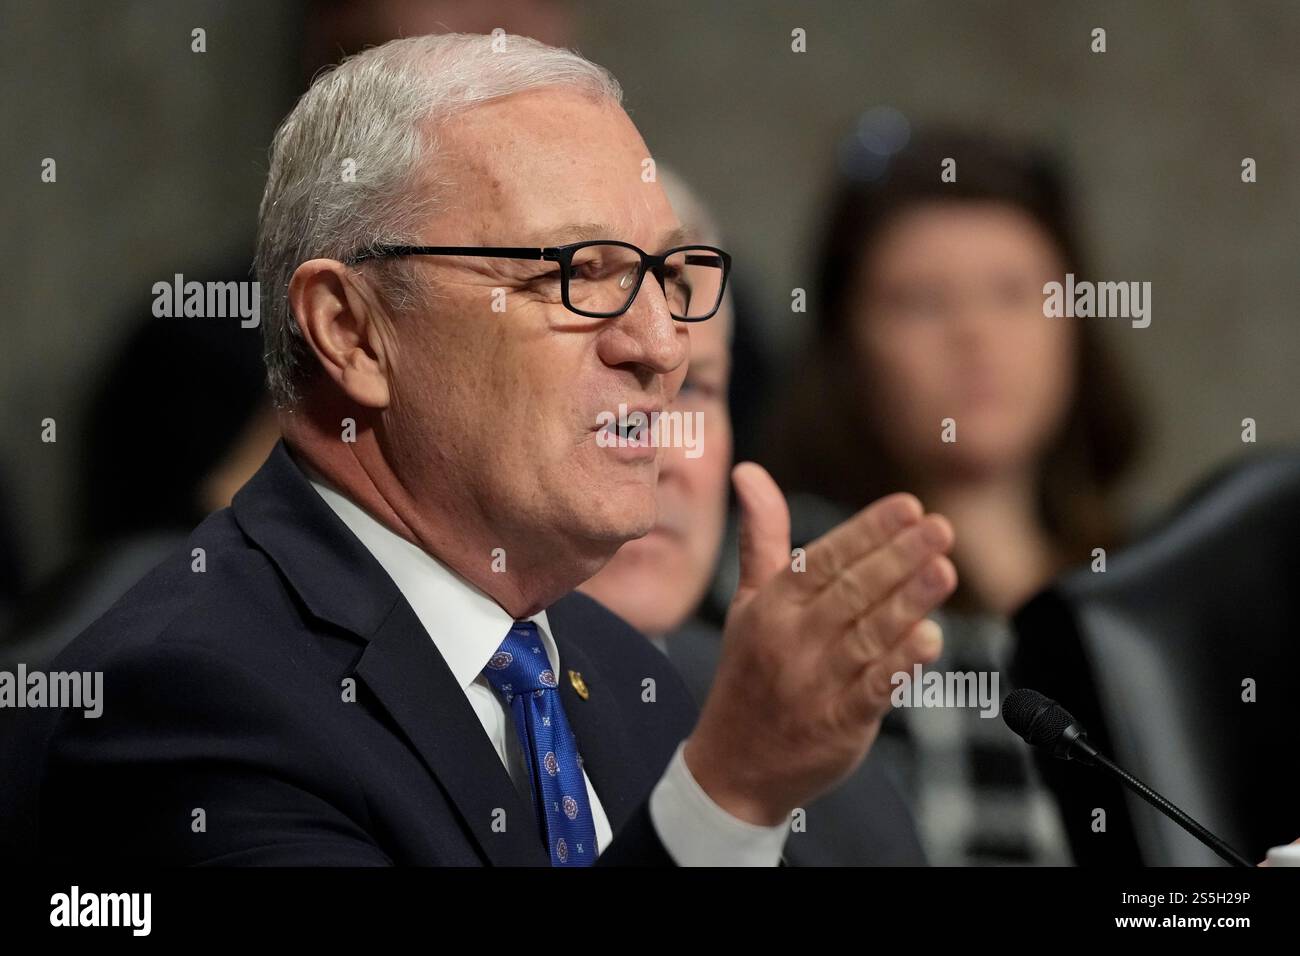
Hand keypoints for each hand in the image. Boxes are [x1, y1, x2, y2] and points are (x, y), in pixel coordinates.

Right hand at [685, 462, 955, 825]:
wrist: (732, 767)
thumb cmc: (749, 672)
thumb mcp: (750, 603)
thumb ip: (762, 537)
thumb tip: (748, 471)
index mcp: (771, 607)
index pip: (820, 560)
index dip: (866, 532)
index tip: (908, 505)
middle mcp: (791, 641)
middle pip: (851, 592)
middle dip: (898, 557)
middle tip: (941, 527)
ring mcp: (814, 684)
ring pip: (868, 636)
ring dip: (909, 602)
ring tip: (945, 569)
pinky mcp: (838, 725)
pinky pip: (874, 690)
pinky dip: (902, 664)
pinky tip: (931, 638)